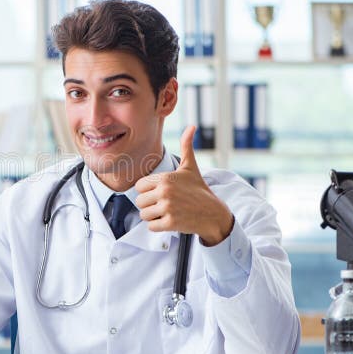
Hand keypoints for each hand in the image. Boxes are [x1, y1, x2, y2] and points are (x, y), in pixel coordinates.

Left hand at [135, 126, 233, 244]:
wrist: (213, 213)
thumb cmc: (199, 189)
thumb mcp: (191, 167)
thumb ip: (186, 147)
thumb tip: (192, 126)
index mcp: (165, 178)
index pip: (139, 187)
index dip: (147, 191)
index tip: (160, 193)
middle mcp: (165, 191)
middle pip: (139, 202)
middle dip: (149, 205)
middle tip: (164, 205)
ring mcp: (168, 208)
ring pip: (143, 215)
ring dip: (153, 216)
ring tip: (167, 212)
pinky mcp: (171, 223)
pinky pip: (151, 227)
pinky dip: (158, 227)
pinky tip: (170, 221)